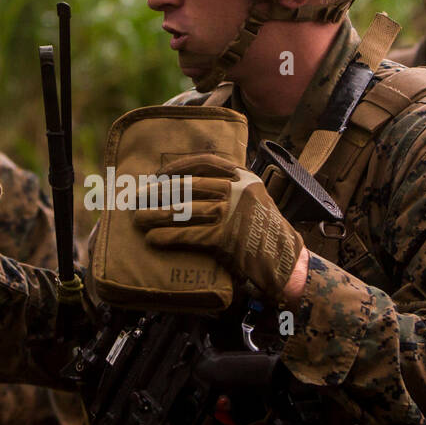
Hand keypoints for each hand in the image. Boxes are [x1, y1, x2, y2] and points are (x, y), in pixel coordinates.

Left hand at [132, 153, 303, 303]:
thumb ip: (232, 189)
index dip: (178, 167)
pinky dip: (167, 237)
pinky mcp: (225, 237)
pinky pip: (188, 234)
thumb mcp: (255, 199)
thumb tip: (191, 186)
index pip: (205, 162)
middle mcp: (237, 191)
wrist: (287, 261)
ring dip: (156, 215)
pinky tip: (153, 239)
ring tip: (138, 219)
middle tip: (138, 198)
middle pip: (188, 186)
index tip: (159, 174)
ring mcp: (231, 213)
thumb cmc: (267, 233)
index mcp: (244, 178)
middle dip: (158, 193)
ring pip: (183, 210)